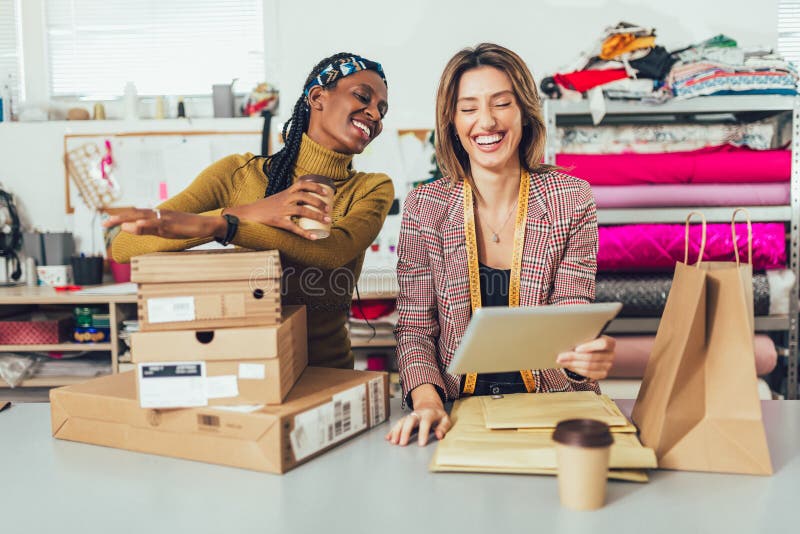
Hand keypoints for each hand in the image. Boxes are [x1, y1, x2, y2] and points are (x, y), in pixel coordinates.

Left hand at [103, 208, 225, 239]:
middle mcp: (158, 213)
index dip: (120, 217)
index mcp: (156, 215)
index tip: (107, 222)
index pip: (135, 215)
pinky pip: (157, 223)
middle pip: (135, 214)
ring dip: (127, 218)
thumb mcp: (163, 231)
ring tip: (113, 222)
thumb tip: (129, 228)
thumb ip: (147, 229)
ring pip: (143, 216)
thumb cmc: (186, 227)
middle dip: (119, 217)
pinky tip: (136, 224)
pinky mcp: (173, 223)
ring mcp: (165, 217)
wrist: (205, 224)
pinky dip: (146, 223)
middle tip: (104, 223)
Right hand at [225, 180, 332, 239]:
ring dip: (316, 215)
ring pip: (301, 210)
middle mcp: (284, 199)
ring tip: (327, 220)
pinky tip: (313, 237)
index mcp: (285, 193)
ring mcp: (280, 210)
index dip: (315, 186)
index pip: (301, 184)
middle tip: (328, 209)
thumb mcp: (277, 199)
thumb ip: (289, 200)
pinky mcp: (277, 222)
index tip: (326, 191)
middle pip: (304, 196)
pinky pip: (293, 227)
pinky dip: (305, 233)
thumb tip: (305, 204)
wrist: (246, 214)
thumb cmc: (264, 209)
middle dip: (318, 202)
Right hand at [385, 384, 450, 445]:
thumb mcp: (445, 419)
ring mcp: (410, 416)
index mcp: (429, 414)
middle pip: (410, 420)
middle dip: (405, 432)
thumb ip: (443, 427)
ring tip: (394, 442)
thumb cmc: (438, 415)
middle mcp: (418, 414)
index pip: (425, 422)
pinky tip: (388, 438)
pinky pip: (397, 424)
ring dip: (396, 431)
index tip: (421, 444)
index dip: (423, 433)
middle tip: (402, 443)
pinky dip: (392, 431)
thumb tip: (439, 435)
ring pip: (402, 422)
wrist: (429, 405)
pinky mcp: (405, 419)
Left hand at [556, 335, 615, 379]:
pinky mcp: (603, 374)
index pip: (603, 344)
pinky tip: (569, 366)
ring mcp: (608, 365)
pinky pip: (589, 374)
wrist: (590, 350)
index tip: (576, 348)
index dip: (589, 347)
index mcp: (610, 342)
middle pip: (592, 357)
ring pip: (589, 367)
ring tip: (561, 361)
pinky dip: (577, 370)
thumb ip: (580, 338)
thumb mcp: (585, 337)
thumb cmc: (586, 341)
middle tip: (560, 356)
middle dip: (574, 357)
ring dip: (572, 364)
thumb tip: (566, 341)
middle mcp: (611, 354)